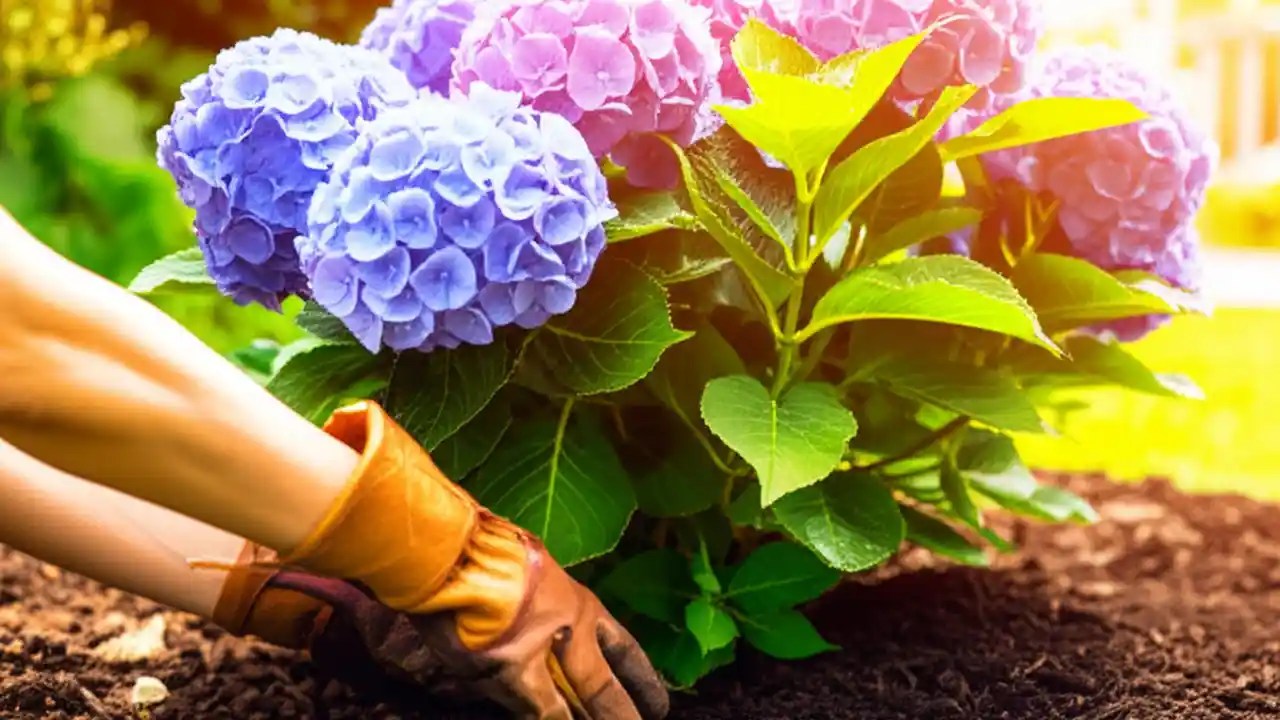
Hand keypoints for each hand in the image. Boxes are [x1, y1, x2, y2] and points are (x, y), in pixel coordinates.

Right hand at [266, 402, 668, 719]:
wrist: (453, 549)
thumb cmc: (481, 549)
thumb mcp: (528, 570)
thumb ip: (541, 602)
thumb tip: (543, 624)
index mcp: (577, 601)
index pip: (622, 644)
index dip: (641, 675)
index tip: (660, 701)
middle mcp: (569, 628)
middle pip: (606, 685)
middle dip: (625, 712)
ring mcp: (541, 654)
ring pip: (580, 707)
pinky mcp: (509, 674)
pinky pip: (540, 713)